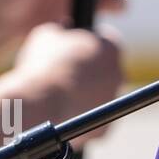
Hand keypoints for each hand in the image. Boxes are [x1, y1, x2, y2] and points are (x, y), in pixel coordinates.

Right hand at [10, 23, 124, 143]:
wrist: (39, 104)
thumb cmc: (42, 66)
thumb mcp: (46, 35)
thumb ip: (59, 32)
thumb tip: (59, 31)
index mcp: (111, 48)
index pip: (105, 41)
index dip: (86, 44)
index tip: (72, 49)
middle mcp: (119, 75)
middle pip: (105, 71)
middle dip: (87, 72)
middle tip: (64, 75)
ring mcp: (114, 103)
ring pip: (100, 98)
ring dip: (84, 96)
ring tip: (57, 97)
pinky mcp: (104, 127)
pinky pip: (92, 122)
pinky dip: (79, 119)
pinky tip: (60, 115)